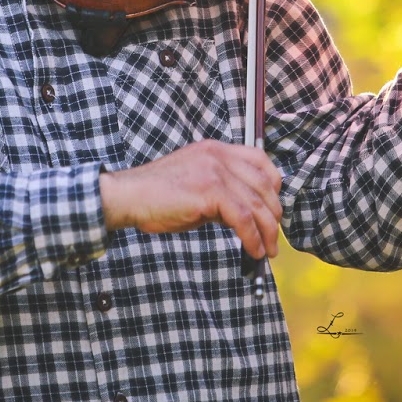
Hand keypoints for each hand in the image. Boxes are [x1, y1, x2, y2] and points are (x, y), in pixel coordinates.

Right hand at [98, 139, 282, 259]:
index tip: (274, 208)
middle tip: (273, 237)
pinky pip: (243, 218)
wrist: (128, 196)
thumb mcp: (195, 185)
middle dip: (273, 214)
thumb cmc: (156, 196)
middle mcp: (219, 156)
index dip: (273, 185)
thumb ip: (221, 192)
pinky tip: (253, 250)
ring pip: (257, 203)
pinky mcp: (210, 191)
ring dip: (266, 231)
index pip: (260, 159)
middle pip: (264, 183)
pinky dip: (252, 237)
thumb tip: (245, 215)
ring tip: (267, 251)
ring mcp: (215, 171)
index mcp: (215, 150)